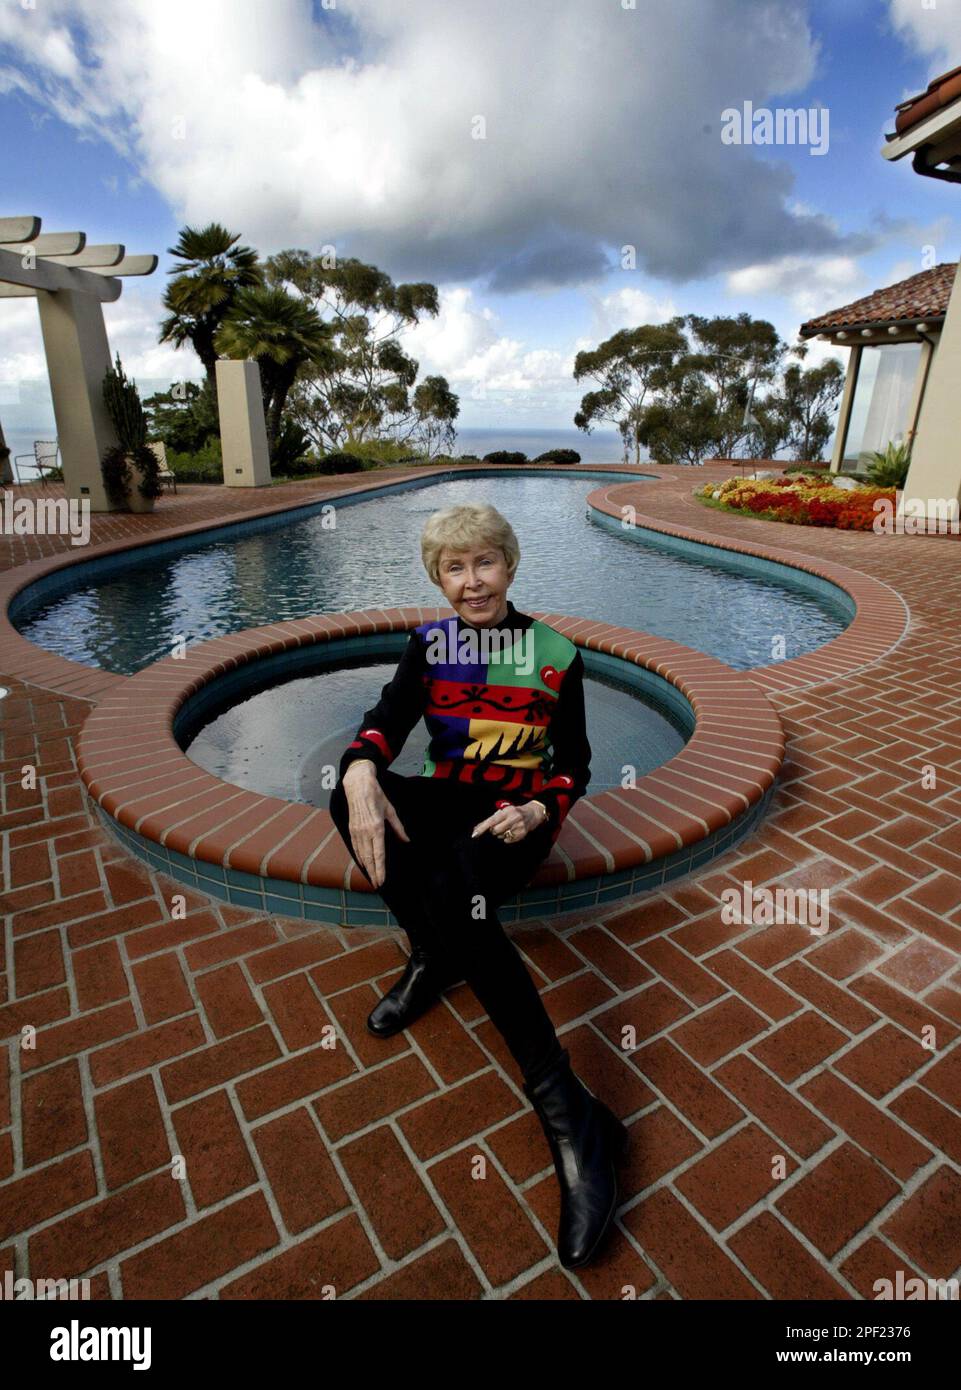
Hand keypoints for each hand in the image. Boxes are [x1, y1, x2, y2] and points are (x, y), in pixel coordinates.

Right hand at [342, 764, 409, 888]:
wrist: (357, 785)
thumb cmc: (376, 795)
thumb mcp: (390, 810)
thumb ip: (398, 827)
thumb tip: (406, 840)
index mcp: (377, 828)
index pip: (379, 854)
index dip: (380, 869)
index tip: (382, 880)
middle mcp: (365, 832)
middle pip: (369, 858)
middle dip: (373, 873)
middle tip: (377, 885)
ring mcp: (356, 831)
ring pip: (361, 855)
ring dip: (366, 867)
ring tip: (371, 877)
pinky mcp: (351, 829)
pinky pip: (355, 847)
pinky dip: (359, 857)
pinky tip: (362, 863)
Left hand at [471, 802, 542, 844]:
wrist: (533, 813)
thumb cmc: (516, 812)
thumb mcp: (505, 811)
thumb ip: (493, 818)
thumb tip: (478, 827)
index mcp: (507, 811)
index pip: (491, 820)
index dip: (482, 828)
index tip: (474, 834)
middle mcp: (513, 818)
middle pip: (495, 830)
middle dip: (494, 830)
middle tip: (499, 826)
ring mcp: (518, 827)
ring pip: (501, 836)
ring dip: (501, 834)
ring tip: (508, 827)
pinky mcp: (522, 834)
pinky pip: (508, 840)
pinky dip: (507, 837)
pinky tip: (512, 831)